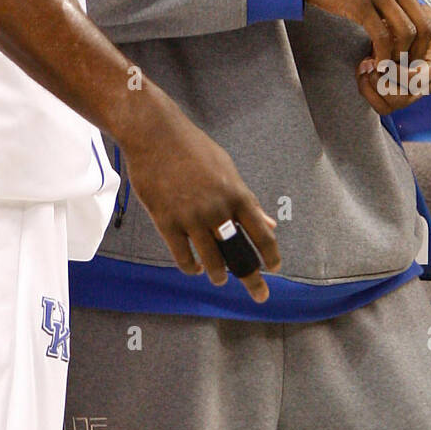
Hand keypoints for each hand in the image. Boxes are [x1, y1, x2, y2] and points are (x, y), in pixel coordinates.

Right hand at [118, 89, 279, 301]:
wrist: (155, 135)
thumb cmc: (193, 148)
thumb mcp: (226, 169)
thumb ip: (246, 200)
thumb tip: (268, 223)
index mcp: (236, 193)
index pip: (261, 233)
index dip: (271, 255)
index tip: (275, 268)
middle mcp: (217, 209)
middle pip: (239, 254)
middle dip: (252, 278)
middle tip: (260, 294)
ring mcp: (191, 217)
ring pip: (212, 262)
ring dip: (218, 275)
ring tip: (219, 278)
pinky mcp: (167, 222)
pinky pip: (183, 257)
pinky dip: (191, 267)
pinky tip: (194, 267)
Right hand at [304, 0, 430, 65]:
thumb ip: (397, 1)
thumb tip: (421, 22)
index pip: (425, 16)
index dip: (420, 42)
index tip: (407, 56)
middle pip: (422, 26)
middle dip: (416, 52)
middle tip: (404, 69)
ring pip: (405, 33)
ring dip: (400, 56)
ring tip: (389, 67)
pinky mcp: (360, 3)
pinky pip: (381, 36)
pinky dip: (382, 55)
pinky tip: (376, 63)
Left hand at [356, 4, 430, 115]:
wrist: (390, 31)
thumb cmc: (406, 24)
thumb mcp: (417, 21)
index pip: (414, 79)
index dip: (394, 71)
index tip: (381, 56)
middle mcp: (424, 86)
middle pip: (401, 98)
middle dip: (380, 80)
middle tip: (369, 61)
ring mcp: (409, 96)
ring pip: (389, 105)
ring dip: (372, 84)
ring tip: (365, 64)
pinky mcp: (393, 101)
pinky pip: (380, 108)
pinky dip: (367, 92)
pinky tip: (363, 73)